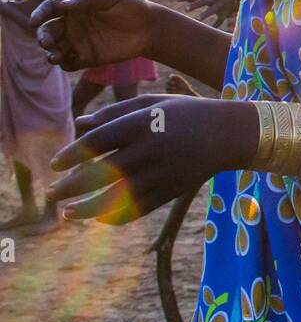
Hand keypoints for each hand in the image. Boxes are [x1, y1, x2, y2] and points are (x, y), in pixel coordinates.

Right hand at [31, 0, 157, 70]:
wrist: (148, 28)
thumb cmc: (130, 6)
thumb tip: (63, 5)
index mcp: (74, 7)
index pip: (50, 9)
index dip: (39, 14)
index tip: (34, 21)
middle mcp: (72, 25)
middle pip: (48, 31)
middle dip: (43, 37)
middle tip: (47, 42)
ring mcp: (79, 42)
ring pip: (55, 49)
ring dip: (51, 53)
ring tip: (55, 55)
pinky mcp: (87, 58)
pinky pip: (69, 64)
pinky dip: (64, 64)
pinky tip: (67, 61)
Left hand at [45, 95, 258, 223]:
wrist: (227, 134)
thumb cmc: (185, 113)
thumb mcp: (151, 103)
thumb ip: (113, 113)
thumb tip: (78, 125)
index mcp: (143, 125)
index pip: (98, 142)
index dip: (72, 155)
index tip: (55, 164)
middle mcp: (149, 151)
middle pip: (101, 173)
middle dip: (71, 187)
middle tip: (51, 193)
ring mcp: (160, 175)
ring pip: (115, 199)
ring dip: (86, 209)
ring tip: (66, 214)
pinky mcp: (169, 192)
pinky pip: (136, 210)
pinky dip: (113, 217)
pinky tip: (97, 218)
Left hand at [179, 0, 244, 25]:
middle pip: (202, 1)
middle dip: (194, 5)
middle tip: (185, 9)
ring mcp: (220, 5)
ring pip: (212, 10)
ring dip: (204, 14)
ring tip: (197, 19)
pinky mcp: (226, 11)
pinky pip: (219, 20)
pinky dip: (215, 26)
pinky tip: (209, 30)